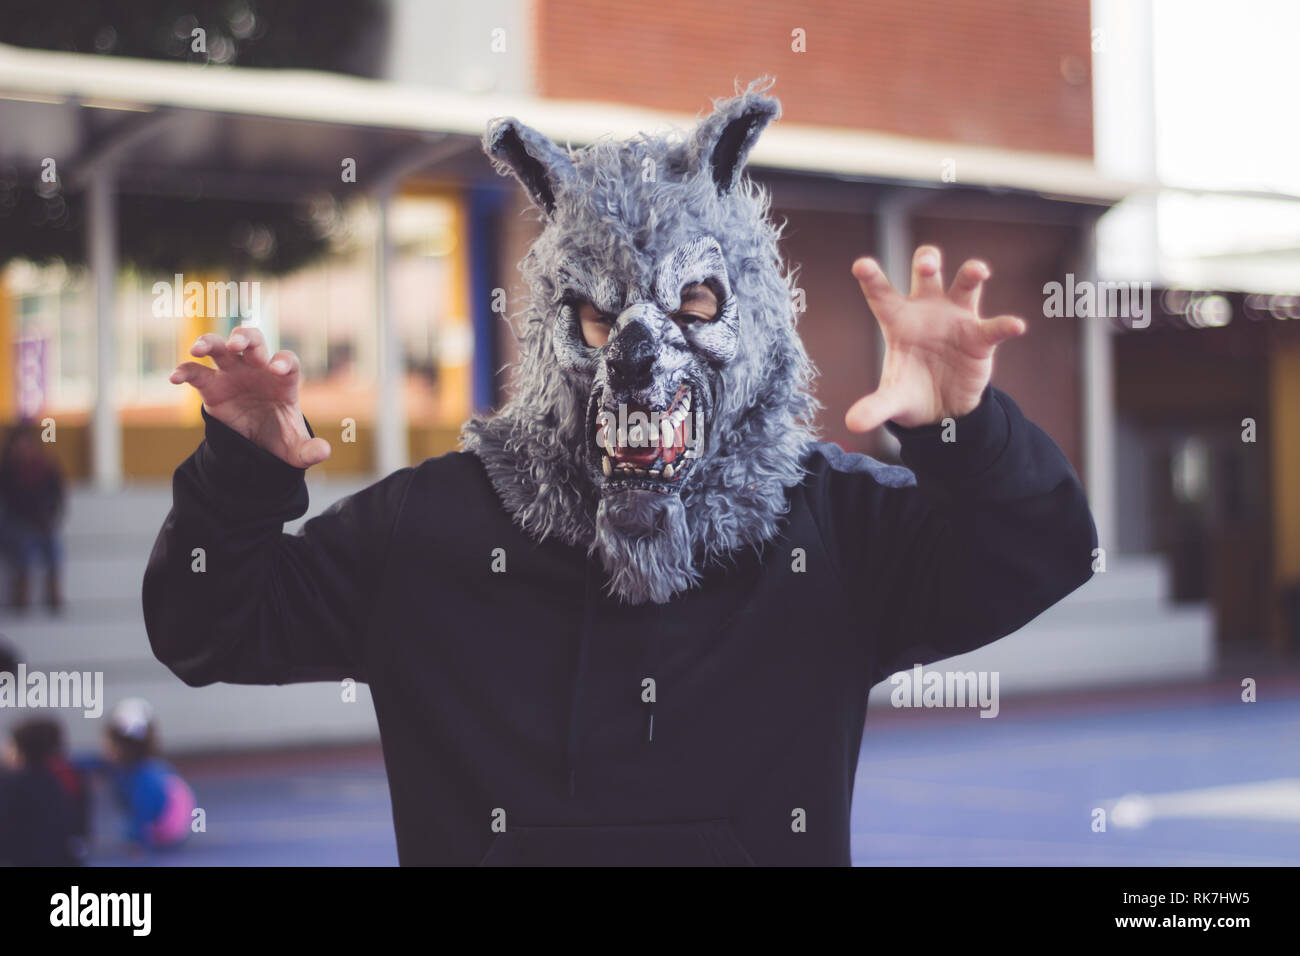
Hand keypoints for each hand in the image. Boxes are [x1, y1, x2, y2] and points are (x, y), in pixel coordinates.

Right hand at [170, 326, 330, 467]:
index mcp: (283, 380)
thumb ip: (309, 450)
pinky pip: (195, 372)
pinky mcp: (211, 385)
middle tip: (236, 345)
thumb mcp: (296, 449)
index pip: (287, 362)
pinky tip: (174, 378)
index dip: (282, 361)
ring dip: (210, 342)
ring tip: (197, 349)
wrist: (256, 444)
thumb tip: (323, 451)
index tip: (275, 369)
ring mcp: (233, 374)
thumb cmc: (280, 436)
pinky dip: (184, 370)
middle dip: (245, 338)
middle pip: (253, 341)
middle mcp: (258, 369)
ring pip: (220, 346)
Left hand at [845, 246, 1025, 430]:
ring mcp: (956, 319)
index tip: (860, 265)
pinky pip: (995, 327)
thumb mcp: (892, 400)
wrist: (943, 409)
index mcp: (899, 320)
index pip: (882, 294)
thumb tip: (852, 423)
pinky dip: (1005, 325)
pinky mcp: (981, 338)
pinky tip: (1015, 326)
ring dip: (972, 274)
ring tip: (978, 271)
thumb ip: (874, 407)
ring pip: (965, 285)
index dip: (872, 278)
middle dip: (928, 262)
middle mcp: (927, 310)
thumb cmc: (911, 391)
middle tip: (929, 265)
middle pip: (927, 274)